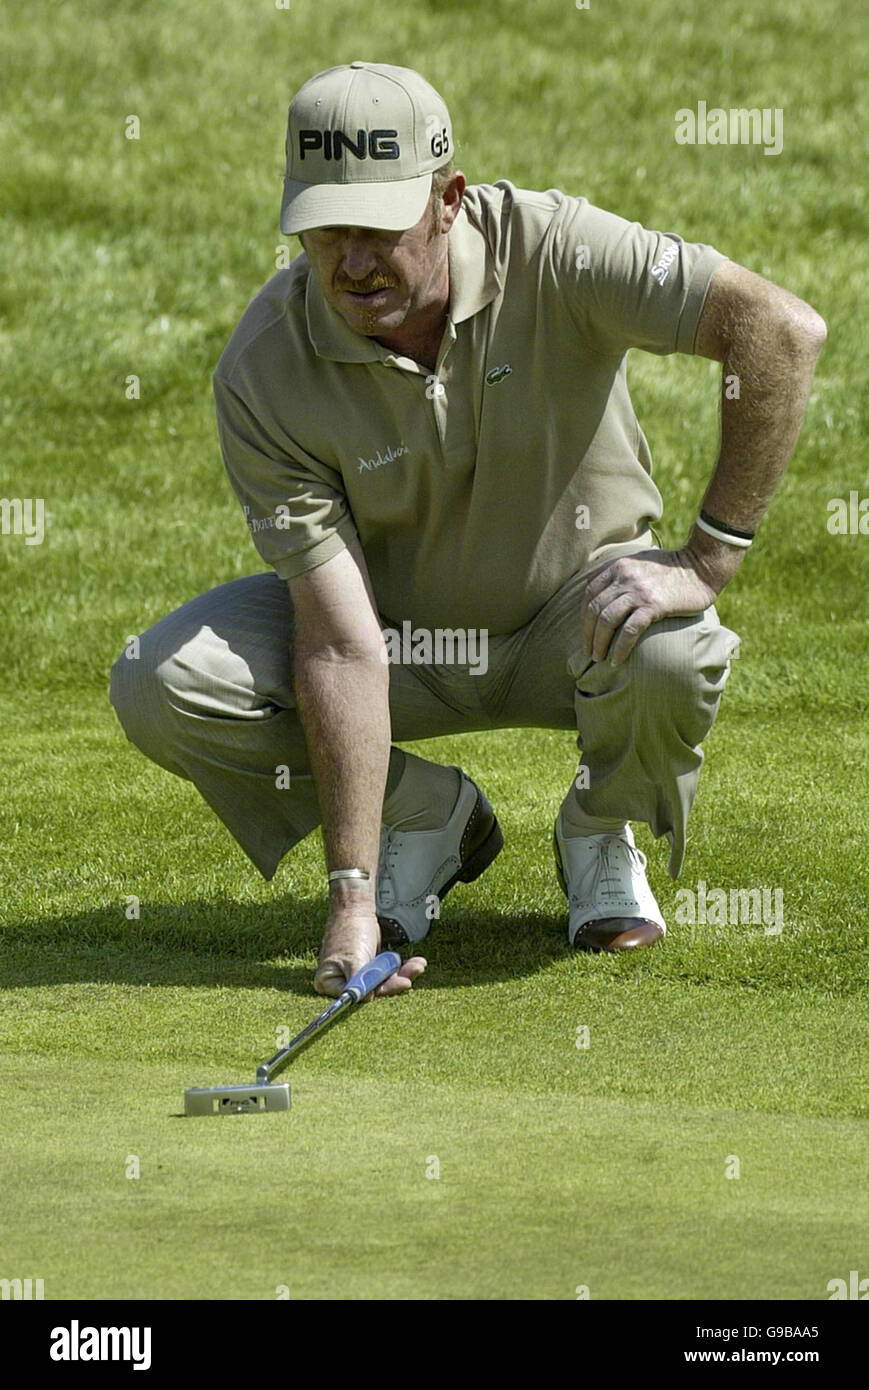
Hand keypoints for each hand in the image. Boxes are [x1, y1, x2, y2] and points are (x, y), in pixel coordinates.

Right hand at [314, 908, 426, 997]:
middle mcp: (342, 982)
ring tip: (419, 965)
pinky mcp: (370, 967)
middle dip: (396, 981)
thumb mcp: (354, 958)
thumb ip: (360, 981)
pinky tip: (416, 963)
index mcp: (329, 982)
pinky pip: (387, 972)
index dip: (379, 990)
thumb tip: (366, 999)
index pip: (357, 995)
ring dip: (403, 973)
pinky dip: (401, 967)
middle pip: (373, 989)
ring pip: (383, 981)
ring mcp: (358, 974)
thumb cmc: (349, 930)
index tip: (402, 983)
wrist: (355, 906)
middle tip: (414, 974)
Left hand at [581, 546, 727, 664]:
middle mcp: (624, 577)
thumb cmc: (672, 567)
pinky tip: (617, 659)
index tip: (586, 631)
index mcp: (618, 566)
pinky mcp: (654, 605)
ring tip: (599, 658)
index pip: (590, 592)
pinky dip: (620, 647)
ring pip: (607, 620)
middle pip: (595, 609)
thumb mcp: (641, 562)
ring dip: (599, 643)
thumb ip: (622, 573)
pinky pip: (629, 630)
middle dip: (588, 634)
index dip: (584, 615)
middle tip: (589, 651)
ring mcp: (638, 591)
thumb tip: (606, 594)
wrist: (701, 567)